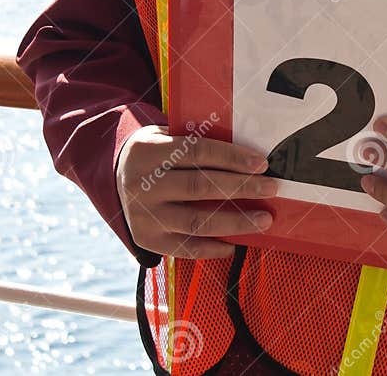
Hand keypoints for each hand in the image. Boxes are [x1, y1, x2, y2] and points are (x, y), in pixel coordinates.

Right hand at [116, 125, 276, 258]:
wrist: (114, 175)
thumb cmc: (157, 154)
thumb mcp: (168, 138)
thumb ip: (197, 144)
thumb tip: (247, 158)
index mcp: (149, 151)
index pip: (197, 152)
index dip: (232, 158)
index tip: (261, 164)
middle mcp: (142, 184)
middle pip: (200, 186)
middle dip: (241, 188)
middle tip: (271, 188)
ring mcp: (143, 214)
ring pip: (196, 221)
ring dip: (235, 222)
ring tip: (264, 220)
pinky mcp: (146, 239)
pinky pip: (184, 248)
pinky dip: (212, 248)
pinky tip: (235, 245)